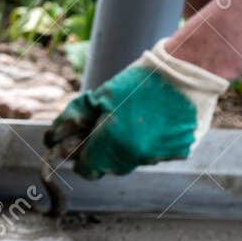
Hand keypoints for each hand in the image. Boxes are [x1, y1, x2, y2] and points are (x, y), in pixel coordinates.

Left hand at [46, 39, 228, 178]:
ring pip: (133, 161)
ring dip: (129, 147)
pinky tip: (158, 122)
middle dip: (104, 151)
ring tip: (138, 119)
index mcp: (110, 146)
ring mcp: (158, 158)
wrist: (190, 70)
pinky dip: (153, 143)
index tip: (84, 142)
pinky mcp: (179, 154)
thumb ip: (73, 120)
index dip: (82, 156)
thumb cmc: (140, 81)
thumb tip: (51, 140)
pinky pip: (156, 155)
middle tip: (112, 126)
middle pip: (109, 167)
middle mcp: (133, 158)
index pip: (86, 170)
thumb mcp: (100, 96)